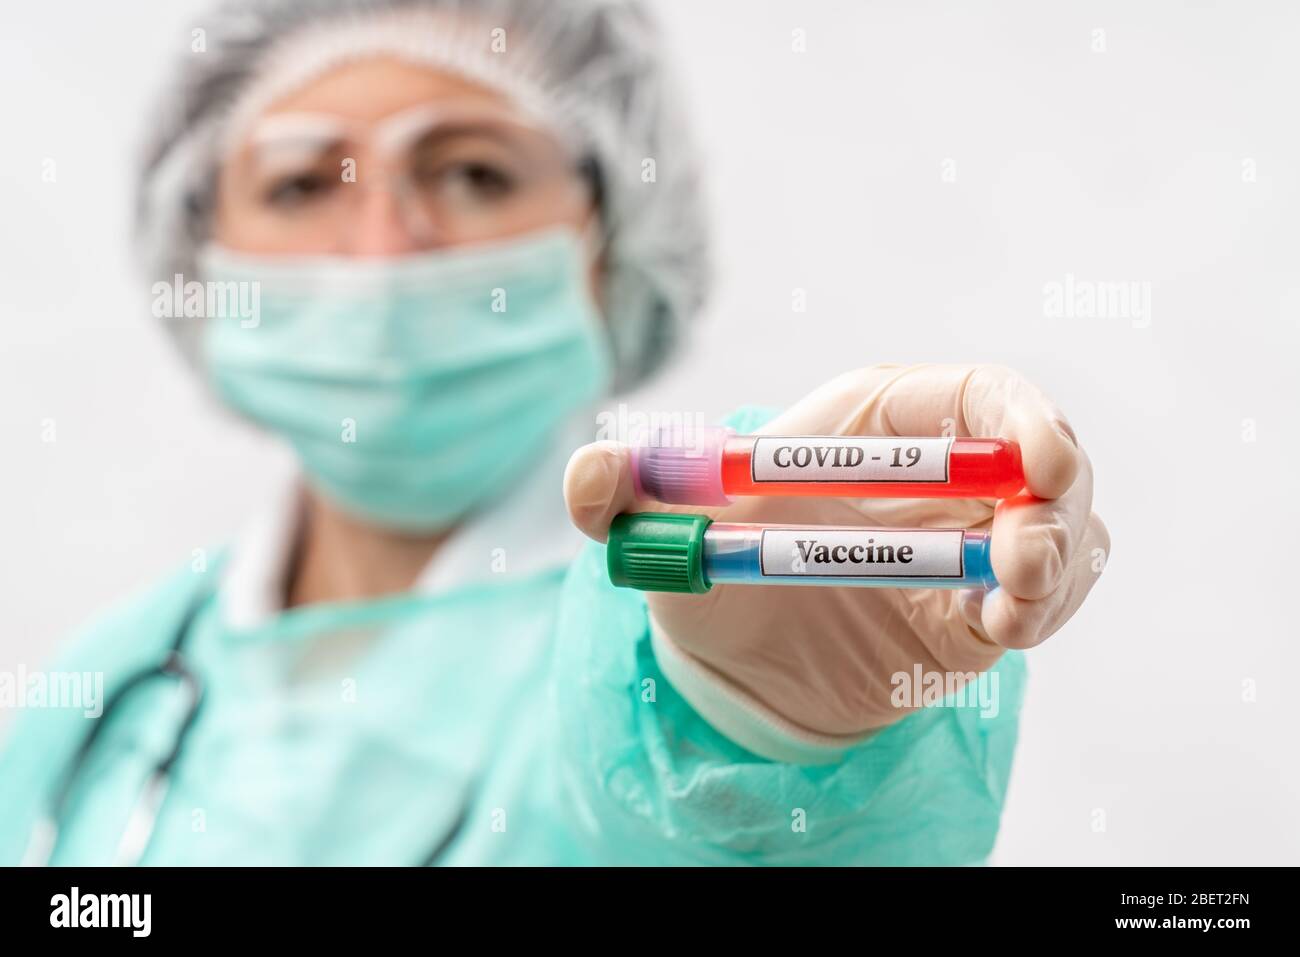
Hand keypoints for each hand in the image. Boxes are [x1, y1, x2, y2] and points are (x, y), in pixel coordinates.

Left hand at [564, 364, 1108, 736]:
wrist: (743, 665)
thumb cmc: (715, 569)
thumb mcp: (663, 530)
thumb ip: (620, 494)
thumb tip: (589, 477)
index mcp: (878, 427)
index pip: (974, 394)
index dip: (1021, 414)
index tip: (1040, 456)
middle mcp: (942, 476)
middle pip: (1045, 459)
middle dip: (1056, 502)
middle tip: (1024, 556)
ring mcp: (974, 543)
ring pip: (1067, 530)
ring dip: (1058, 566)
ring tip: (1009, 610)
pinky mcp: (985, 611)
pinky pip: (1052, 598)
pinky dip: (1046, 611)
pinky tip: (1002, 631)